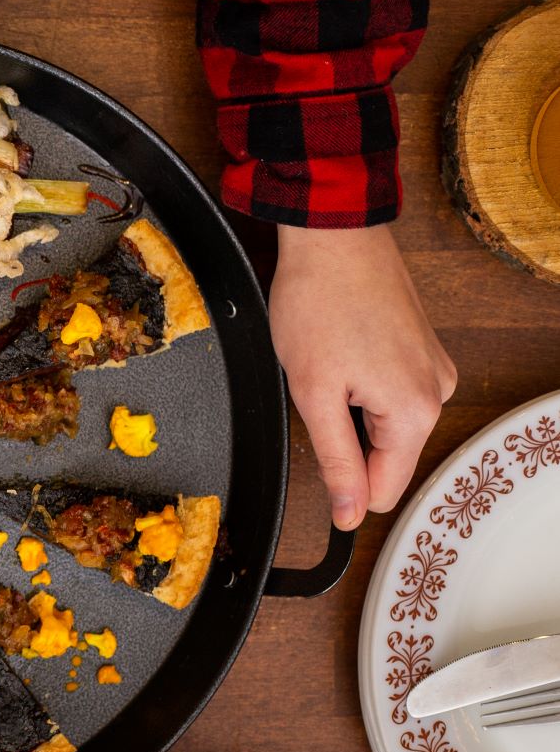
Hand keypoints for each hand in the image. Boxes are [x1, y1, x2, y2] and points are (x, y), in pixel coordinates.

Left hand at [270, 225, 456, 530]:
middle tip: (319, 393)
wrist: (333, 237)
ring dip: (350, 410)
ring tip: (330, 367)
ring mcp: (433, 370)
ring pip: (384, 425)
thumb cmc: (319, 303)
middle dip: (344, 437)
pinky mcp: (422, 352)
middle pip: (385, 457)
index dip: (342, 488)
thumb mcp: (313, 393)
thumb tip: (351, 513)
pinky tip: (343, 355)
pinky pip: (389, 394)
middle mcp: (436, 394)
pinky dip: (361, 387)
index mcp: (415, 412)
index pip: (382, 489)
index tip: (316, 464)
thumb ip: (336, 460)